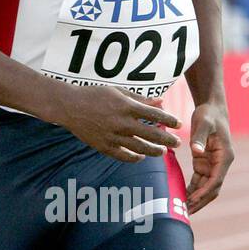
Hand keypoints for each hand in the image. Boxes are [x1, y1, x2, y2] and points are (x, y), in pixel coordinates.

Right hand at [56, 85, 181, 161]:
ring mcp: (113, 136)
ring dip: (153, 150)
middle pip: (151, 134)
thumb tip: (161, 102)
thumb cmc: (94, 95)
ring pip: (139, 148)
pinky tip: (141, 156)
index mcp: (127, 107)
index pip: (155, 115)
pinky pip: (123, 156)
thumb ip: (140, 98)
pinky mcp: (104, 146)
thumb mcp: (118, 92)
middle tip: (177, 142)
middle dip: (167, 139)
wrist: (69, 107)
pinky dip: (134, 158)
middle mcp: (122, 123)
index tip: (178, 124)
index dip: (169, 120)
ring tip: (162, 151)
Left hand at [185, 102, 233, 212]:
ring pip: (204, 188)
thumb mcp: (204, 123)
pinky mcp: (203, 164)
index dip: (205, 192)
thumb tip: (195, 150)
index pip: (216, 180)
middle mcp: (220, 164)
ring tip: (181, 211)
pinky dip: (190, 190)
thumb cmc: (208, 114)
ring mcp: (212, 165)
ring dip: (194, 199)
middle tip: (186, 213)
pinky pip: (198, 182)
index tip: (193, 200)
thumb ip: (199, 136)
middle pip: (212, 189)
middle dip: (200, 201)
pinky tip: (179, 198)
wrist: (211, 108)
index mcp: (225, 157)